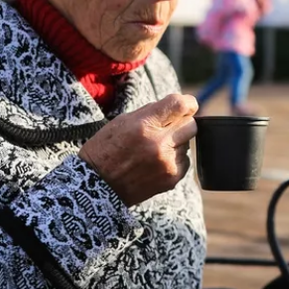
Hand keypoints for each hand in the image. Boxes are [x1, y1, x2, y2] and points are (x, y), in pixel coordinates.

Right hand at [79, 94, 198, 206]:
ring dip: (176, 143)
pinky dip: (175, 159)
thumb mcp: (121, 122)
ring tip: (153, 150)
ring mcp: (167, 163)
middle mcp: (159, 144)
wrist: (97, 186)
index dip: (188, 103)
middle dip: (181, 123)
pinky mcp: (172, 178)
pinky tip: (155, 163)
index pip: (180, 105)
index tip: (187, 105)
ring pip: (187, 144)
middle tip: (166, 128)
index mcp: (144, 126)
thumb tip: (179, 105)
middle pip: (191, 124)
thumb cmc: (106, 149)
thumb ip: (151, 112)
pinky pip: (185, 160)